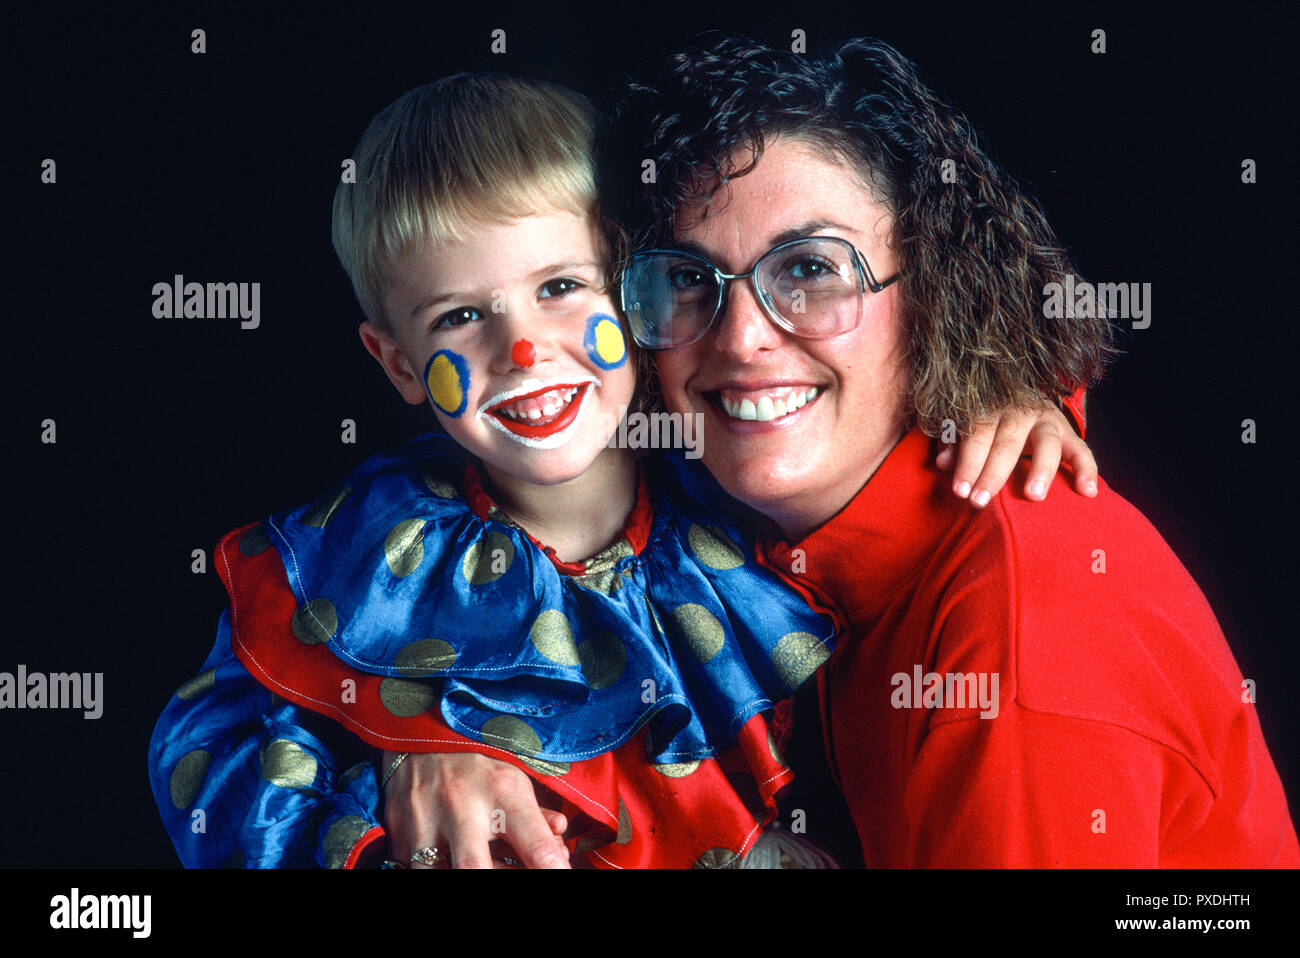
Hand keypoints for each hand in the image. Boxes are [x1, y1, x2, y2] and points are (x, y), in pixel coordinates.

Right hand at [382, 750, 570, 868]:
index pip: (535, 844)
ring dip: (458, 874)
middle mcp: (463, 807)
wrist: (420, 731)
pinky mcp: (398, 833)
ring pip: (436, 871)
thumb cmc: (479, 760)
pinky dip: (435, 865)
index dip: (552, 869)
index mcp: (503, 791)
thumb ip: (538, 820)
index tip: (560, 874)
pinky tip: (446, 857)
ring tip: (476, 864)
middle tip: (510, 871)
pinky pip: (415, 866)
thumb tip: (559, 856)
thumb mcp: (515, 779)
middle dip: (498, 877)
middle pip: (475, 868)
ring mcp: (425, 821)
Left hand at [935, 405, 1098, 507]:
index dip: (967, 463)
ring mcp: (1046, 419)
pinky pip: (1082, 450)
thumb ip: (953, 443)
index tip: (960, 492)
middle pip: (1007, 442)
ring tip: (1033, 497)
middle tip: (980, 502)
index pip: (976, 435)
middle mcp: (1019, 410)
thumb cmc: (986, 420)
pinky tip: (1087, 492)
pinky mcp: (1068, 432)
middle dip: (993, 474)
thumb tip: (942, 463)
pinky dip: (1087, 470)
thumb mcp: (965, 425)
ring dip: (1040, 469)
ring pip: (1047, 442)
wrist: (1019, 395)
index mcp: (989, 407)